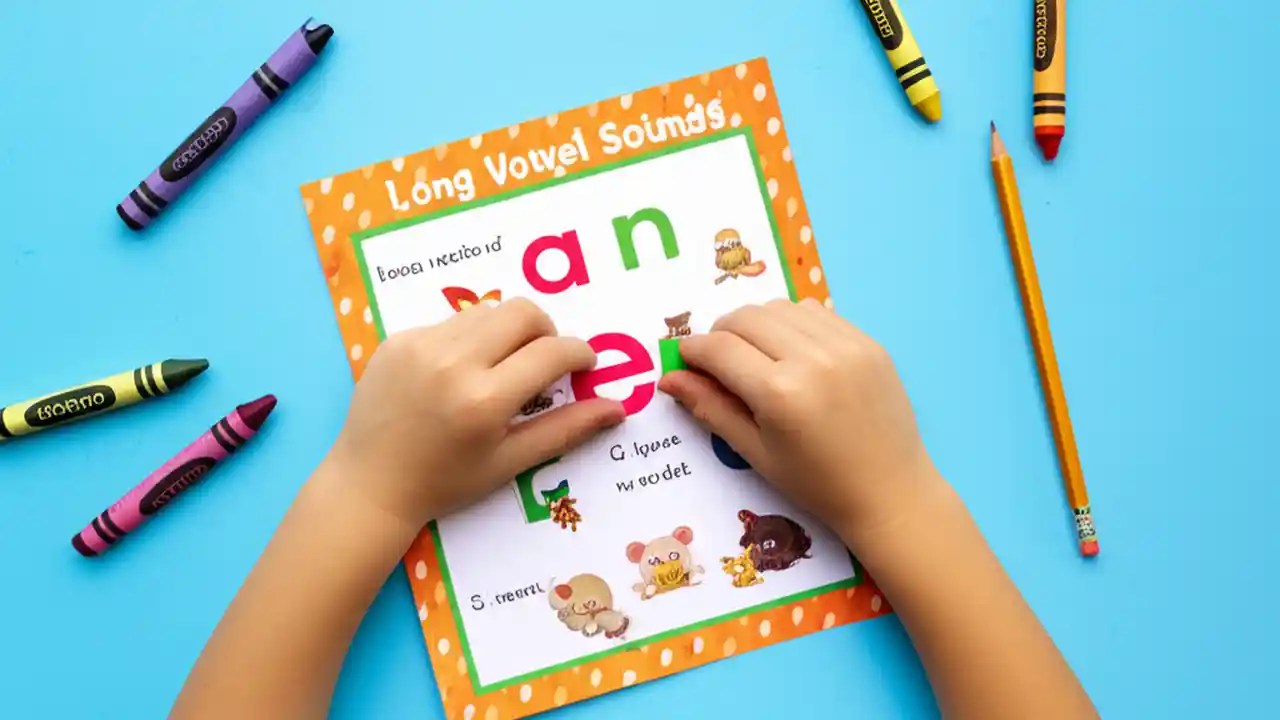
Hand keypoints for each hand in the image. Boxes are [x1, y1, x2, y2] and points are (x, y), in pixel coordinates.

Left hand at [325, 299, 625, 536]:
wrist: (368, 485)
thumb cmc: (444, 482)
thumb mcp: (509, 462)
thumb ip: (566, 429)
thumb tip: (618, 408)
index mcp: (485, 400)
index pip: (552, 352)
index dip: (579, 354)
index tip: (583, 365)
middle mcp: (454, 362)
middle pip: (523, 312)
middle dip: (546, 331)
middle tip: (544, 361)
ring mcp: (421, 345)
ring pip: (487, 312)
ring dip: (506, 332)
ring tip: (499, 368)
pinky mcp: (398, 339)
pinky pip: (450, 321)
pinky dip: (467, 340)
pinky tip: (457, 374)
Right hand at [658, 299, 943, 545]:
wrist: (890, 492)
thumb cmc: (817, 484)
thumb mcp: (755, 452)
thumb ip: (711, 408)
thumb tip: (667, 378)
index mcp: (780, 392)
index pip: (719, 348)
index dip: (692, 351)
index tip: (685, 361)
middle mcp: (813, 358)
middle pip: (745, 317)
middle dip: (721, 334)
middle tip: (719, 363)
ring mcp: (846, 344)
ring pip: (779, 307)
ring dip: (756, 324)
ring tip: (757, 356)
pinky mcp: (868, 341)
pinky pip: (816, 312)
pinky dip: (792, 324)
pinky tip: (793, 353)